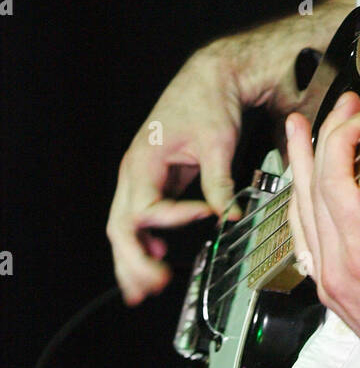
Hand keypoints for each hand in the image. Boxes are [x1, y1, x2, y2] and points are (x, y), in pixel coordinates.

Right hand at [107, 45, 241, 304]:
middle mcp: (134, 171)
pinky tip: (157, 259)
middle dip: (134, 261)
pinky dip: (144, 242)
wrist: (210, 77)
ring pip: (124, 227)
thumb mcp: (218, 142)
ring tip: (144, 290)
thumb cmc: (208, 101)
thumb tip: (230, 216)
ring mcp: (141, 177)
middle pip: (120, 227)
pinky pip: (141, 218)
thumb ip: (219, 183)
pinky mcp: (154, 180)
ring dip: (132, 259)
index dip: (175, 219)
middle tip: (154, 286)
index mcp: (143, 160)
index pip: (146, 208)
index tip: (207, 215)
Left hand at [285, 92, 359, 367]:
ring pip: (301, 215)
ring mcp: (328, 283)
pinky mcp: (332, 290)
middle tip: (333, 109)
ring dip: (300, 170)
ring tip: (298, 134)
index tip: (357, 116)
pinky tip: (306, 189)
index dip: (341, 141)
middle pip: (312, 193)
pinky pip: (306, 238)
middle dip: (319, 143)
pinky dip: (304, 205)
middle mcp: (335, 272)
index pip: (335, 184)